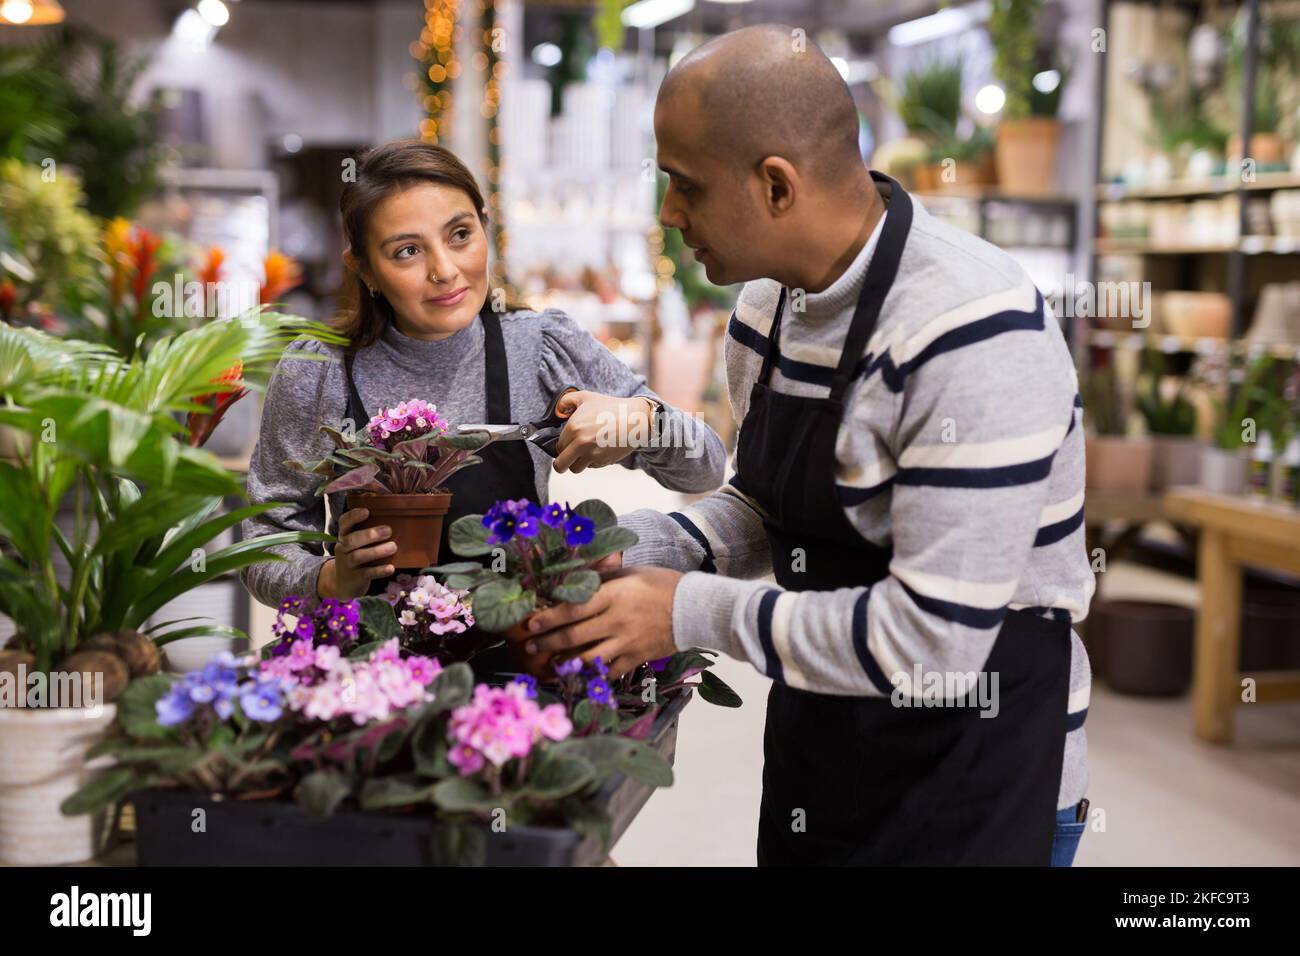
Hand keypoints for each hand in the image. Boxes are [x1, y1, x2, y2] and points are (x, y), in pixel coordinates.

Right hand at [318, 507, 396, 599]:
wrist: (344, 584)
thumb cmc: (356, 557)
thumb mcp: (357, 544)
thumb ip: (369, 533)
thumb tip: (397, 520)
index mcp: (344, 536)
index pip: (343, 523)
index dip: (353, 516)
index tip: (366, 511)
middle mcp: (343, 549)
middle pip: (351, 540)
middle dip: (369, 534)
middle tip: (388, 530)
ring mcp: (347, 564)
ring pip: (358, 556)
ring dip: (376, 551)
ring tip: (393, 547)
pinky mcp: (355, 578)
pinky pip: (366, 573)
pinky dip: (379, 570)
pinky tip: (391, 568)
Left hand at [523, 566, 680, 678]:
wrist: (694, 609)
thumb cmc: (662, 584)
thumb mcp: (631, 572)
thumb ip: (603, 577)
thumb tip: (576, 579)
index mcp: (613, 595)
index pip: (573, 608)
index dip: (549, 617)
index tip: (531, 623)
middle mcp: (616, 621)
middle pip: (575, 636)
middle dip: (549, 642)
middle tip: (531, 646)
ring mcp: (626, 642)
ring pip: (588, 658)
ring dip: (565, 662)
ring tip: (550, 663)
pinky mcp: (636, 658)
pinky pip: (609, 672)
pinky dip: (593, 675)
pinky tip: (580, 676)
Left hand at [552, 390, 655, 473]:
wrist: (635, 418)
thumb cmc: (611, 407)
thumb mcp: (585, 397)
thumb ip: (565, 401)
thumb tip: (557, 412)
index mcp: (573, 428)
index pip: (557, 447)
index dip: (561, 446)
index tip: (566, 444)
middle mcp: (580, 443)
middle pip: (560, 465)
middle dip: (561, 464)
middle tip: (565, 459)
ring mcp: (593, 454)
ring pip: (575, 469)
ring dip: (577, 463)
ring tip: (583, 453)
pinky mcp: (604, 461)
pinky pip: (591, 467)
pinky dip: (592, 461)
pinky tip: (599, 449)